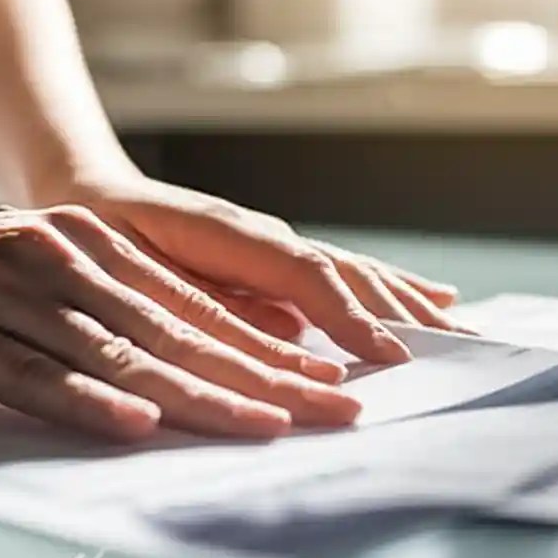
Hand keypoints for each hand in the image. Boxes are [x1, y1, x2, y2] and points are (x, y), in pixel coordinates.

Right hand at [0, 206, 359, 440]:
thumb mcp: (38, 279)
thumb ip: (107, 311)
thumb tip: (190, 360)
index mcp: (90, 247)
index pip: (195, 311)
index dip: (266, 352)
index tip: (327, 387)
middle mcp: (63, 260)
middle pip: (178, 332)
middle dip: (263, 378)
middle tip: (333, 411)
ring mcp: (10, 293)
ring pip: (121, 354)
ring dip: (199, 394)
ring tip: (264, 426)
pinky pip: (32, 374)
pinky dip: (86, 401)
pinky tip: (135, 424)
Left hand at [61, 176, 472, 362]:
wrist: (93, 199)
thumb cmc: (102, 240)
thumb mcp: (135, 273)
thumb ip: (207, 303)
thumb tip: (288, 335)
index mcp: (232, 237)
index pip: (309, 276)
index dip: (351, 317)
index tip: (392, 357)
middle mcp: (267, 237)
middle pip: (350, 275)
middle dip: (406, 316)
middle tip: (463, 353)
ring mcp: (280, 243)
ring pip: (359, 273)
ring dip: (412, 305)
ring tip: (465, 330)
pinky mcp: (282, 255)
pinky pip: (347, 272)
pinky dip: (393, 286)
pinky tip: (435, 296)